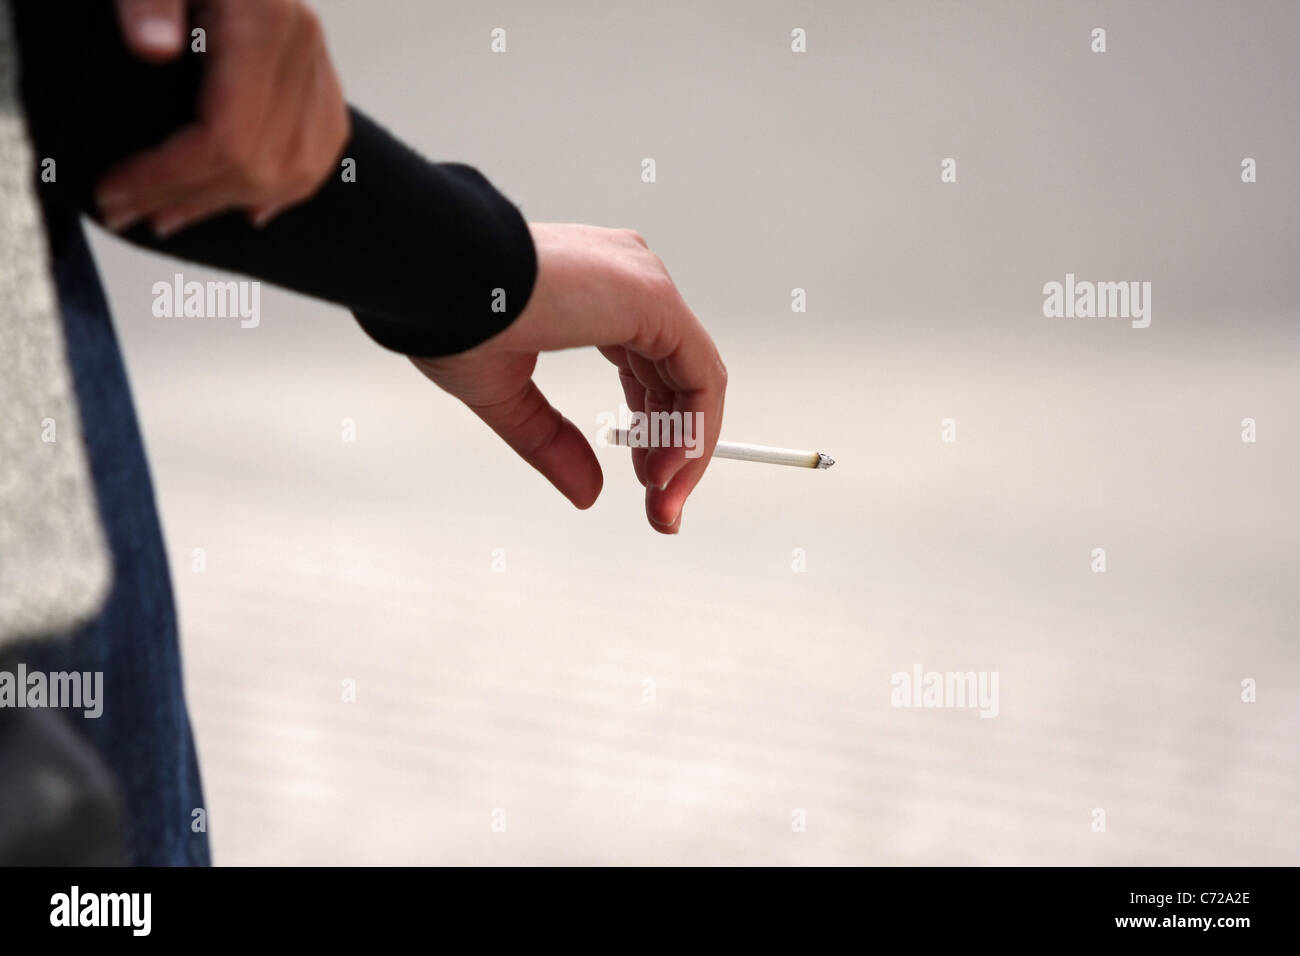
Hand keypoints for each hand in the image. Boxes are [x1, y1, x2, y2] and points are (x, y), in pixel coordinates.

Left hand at [99, 0, 348, 235]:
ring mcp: (318, 62)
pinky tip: (252, 208)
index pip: (228, 136)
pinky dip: (290, 187)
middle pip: (261, 163)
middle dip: (192, 197)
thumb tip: (153, 48)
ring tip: (175, 214)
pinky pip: (323, 147)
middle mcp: (303, 48)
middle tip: (131, 211)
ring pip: (296, 167)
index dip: (172, 175)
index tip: (119, 191)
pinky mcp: (321, 70)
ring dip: (232, 201)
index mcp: (266, 23)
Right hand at [413, 224, 727, 534]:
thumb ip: (553, 441)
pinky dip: (693, 430)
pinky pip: (701, 377)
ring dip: (687, 450)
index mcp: (595, 293)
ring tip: (661, 499)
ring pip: (697, 381)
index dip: (651, 429)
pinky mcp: (655, 299)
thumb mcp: (507, 396)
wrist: (433, 275)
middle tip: (660, 506)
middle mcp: (628, 280)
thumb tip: (588, 492)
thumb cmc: (450, 312)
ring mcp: (645, 285)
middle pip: (677, 378)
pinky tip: (667, 471)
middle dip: (674, 449)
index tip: (643, 479)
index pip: (647, 368)